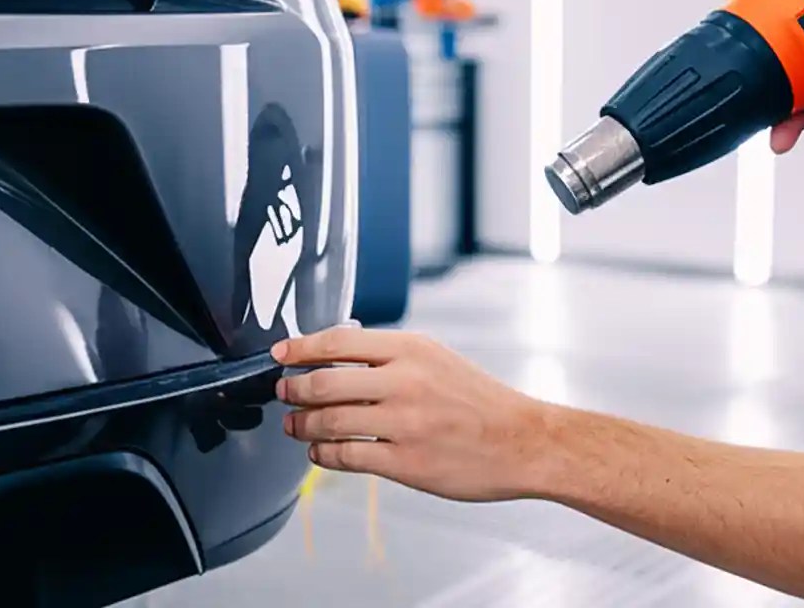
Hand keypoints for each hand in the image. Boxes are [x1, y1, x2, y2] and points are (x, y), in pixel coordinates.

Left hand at [272, 327, 554, 501]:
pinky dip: (323, 454)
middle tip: (283, 393)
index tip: (279, 353)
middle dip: (292, 389)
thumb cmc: (478, 400)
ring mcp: (404, 424)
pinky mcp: (406, 463)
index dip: (299, 347)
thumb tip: (331, 356)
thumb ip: (388, 356)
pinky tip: (319, 452)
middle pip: (324, 382)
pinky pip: (347, 456)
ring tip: (295, 426)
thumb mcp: (436, 359)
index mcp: (411, 349)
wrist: (523, 441)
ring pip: (329, 422)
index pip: (337, 341)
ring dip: (302, 425)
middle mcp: (405, 382)